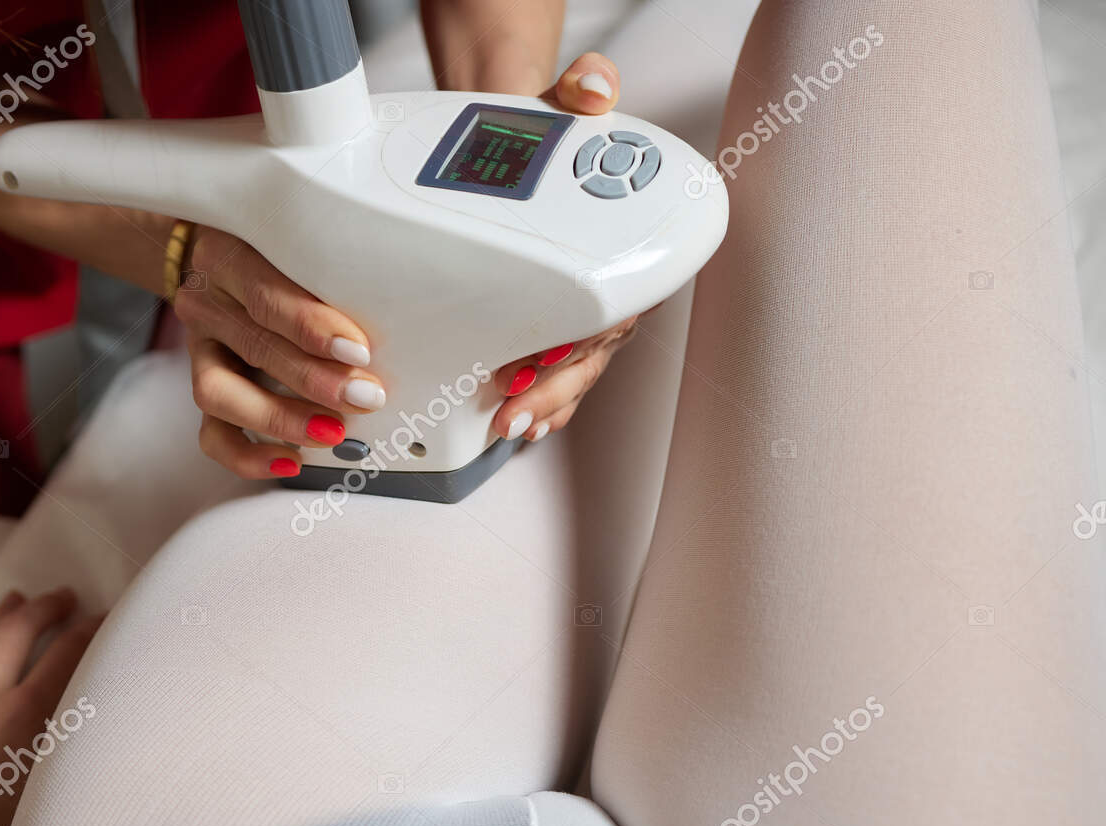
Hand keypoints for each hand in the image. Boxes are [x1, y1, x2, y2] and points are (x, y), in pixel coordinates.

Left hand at [0, 587, 101, 825]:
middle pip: (14, 634)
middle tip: (63, 597)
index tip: (106, 617)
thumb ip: (69, 755)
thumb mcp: (45, 802)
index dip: (89, 630)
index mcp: (20, 718)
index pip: (64, 655)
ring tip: (11, 602)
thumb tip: (93, 727)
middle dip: (43, 608)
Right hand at [173, 226, 385, 479]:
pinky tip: (290, 460)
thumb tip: (381, 331)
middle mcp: (207, 304)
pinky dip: (249, 455)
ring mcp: (200, 350)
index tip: (358, 351)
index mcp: (228, 258)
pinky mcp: (202, 387)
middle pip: (256, 346)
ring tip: (330, 431)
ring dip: (281, 417)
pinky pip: (212, 434)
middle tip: (364, 397)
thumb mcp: (292, 250)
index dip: (312, 327)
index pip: (267, 296)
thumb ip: (324, 278)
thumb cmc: (270, 259)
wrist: (211, 264)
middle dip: (315, 380)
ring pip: (221, 394)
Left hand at [490, 52, 640, 444]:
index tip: (553, 352)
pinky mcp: (560, 324)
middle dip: (556, 381)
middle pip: (595, 343)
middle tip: (516, 401)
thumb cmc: (550, 133)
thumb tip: (594, 88)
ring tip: (513, 423)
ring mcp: (588, 308)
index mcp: (626, 234)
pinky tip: (520, 422)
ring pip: (577, 367)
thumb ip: (581, 88)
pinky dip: (542, 400)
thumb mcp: (562, 102)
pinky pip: (560, 372)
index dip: (588, 331)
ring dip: (547, 401)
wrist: (524, 144)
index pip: (618, 293)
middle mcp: (615, 278)